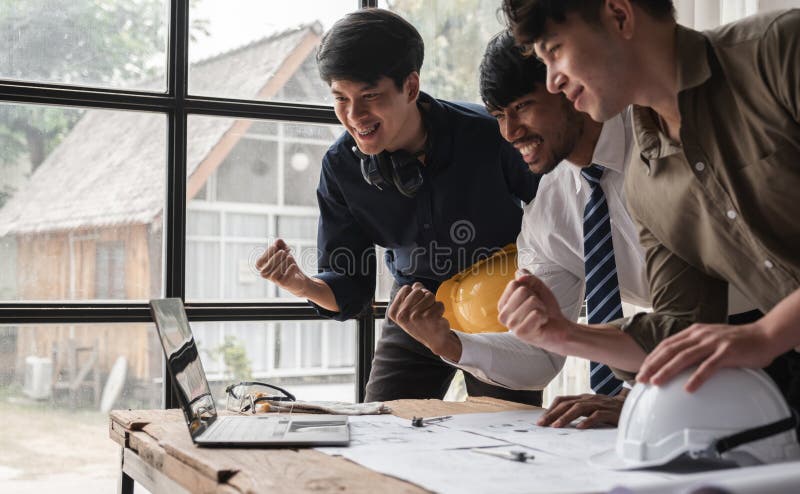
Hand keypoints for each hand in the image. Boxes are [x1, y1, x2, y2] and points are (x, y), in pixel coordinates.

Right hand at [255, 239, 309, 294]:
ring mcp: (273, 280)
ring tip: (290, 257)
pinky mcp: (282, 283)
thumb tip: (277, 241)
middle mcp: (265, 274)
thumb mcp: (283, 250)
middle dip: (276, 257)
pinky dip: (289, 269)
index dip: (267, 253)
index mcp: (262, 267)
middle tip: (284, 252)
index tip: (275, 246)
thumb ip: (279, 244)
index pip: (260, 261)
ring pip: (275, 272)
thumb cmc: (286, 262)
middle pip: (268, 266)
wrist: (297, 276)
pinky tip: (293, 265)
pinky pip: (284, 277)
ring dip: (284, 262)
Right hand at [388, 283, 458, 359]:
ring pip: (430, 295)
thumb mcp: (409, 310)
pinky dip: (440, 310)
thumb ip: (410, 295)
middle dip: (424, 297)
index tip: (415, 306)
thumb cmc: (421, 323)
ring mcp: (416, 316)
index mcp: (394, 312)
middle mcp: (403, 314)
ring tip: (430, 315)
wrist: (434, 340)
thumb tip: (417, 284)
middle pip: (418, 290)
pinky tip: (436, 319)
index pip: (406, 288)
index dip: (413, 294)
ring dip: (433, 304)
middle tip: (424, 311)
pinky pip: (439, 303)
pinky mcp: (430, 317)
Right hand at [497, 269, 572, 352]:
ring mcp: (511, 325)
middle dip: (535, 298)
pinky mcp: (521, 332)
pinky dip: (544, 316)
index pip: (513, 284)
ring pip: (531, 301)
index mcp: (503, 305)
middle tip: (537, 309)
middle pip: (522, 291)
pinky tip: (541, 323)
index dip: (529, 288)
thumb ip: (528, 277)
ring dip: (541, 307)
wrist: (558, 328)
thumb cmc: (545, 308)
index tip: (532, 298)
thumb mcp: (537, 287)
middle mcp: (503, 315)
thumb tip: (521, 277)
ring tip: (540, 316)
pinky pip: (536, 313)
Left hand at [537, 390, 626, 428]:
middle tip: (543, 424)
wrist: (631, 406)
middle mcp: (589, 399)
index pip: (563, 400)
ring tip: (556, 426)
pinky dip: (587, 421)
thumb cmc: (608, 409)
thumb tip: (559, 420)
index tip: (541, 420)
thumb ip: (578, 411)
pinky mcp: (610, 412)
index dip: (551, 408)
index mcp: (583, 398)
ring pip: (579, 408)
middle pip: (567, 404)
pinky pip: (597, 415)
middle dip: (553, 414)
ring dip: (566, 417)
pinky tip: (580, 427)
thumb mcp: (591, 407)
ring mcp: (599, 404)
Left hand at [637, 321, 777, 391]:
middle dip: (653, 365)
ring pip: (685, 357)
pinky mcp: (727, 352)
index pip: (667, 344)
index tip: (641, 369)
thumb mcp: (711, 339)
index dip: (652, 357)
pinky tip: (688, 388)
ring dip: (668, 370)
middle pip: (671, 350)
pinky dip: (697, 378)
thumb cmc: (738, 341)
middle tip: (642, 378)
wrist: (765, 335)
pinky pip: (709, 366)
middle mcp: (701, 335)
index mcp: (694, 331)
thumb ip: (695, 347)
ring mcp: (714, 343)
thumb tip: (677, 362)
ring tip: (657, 382)